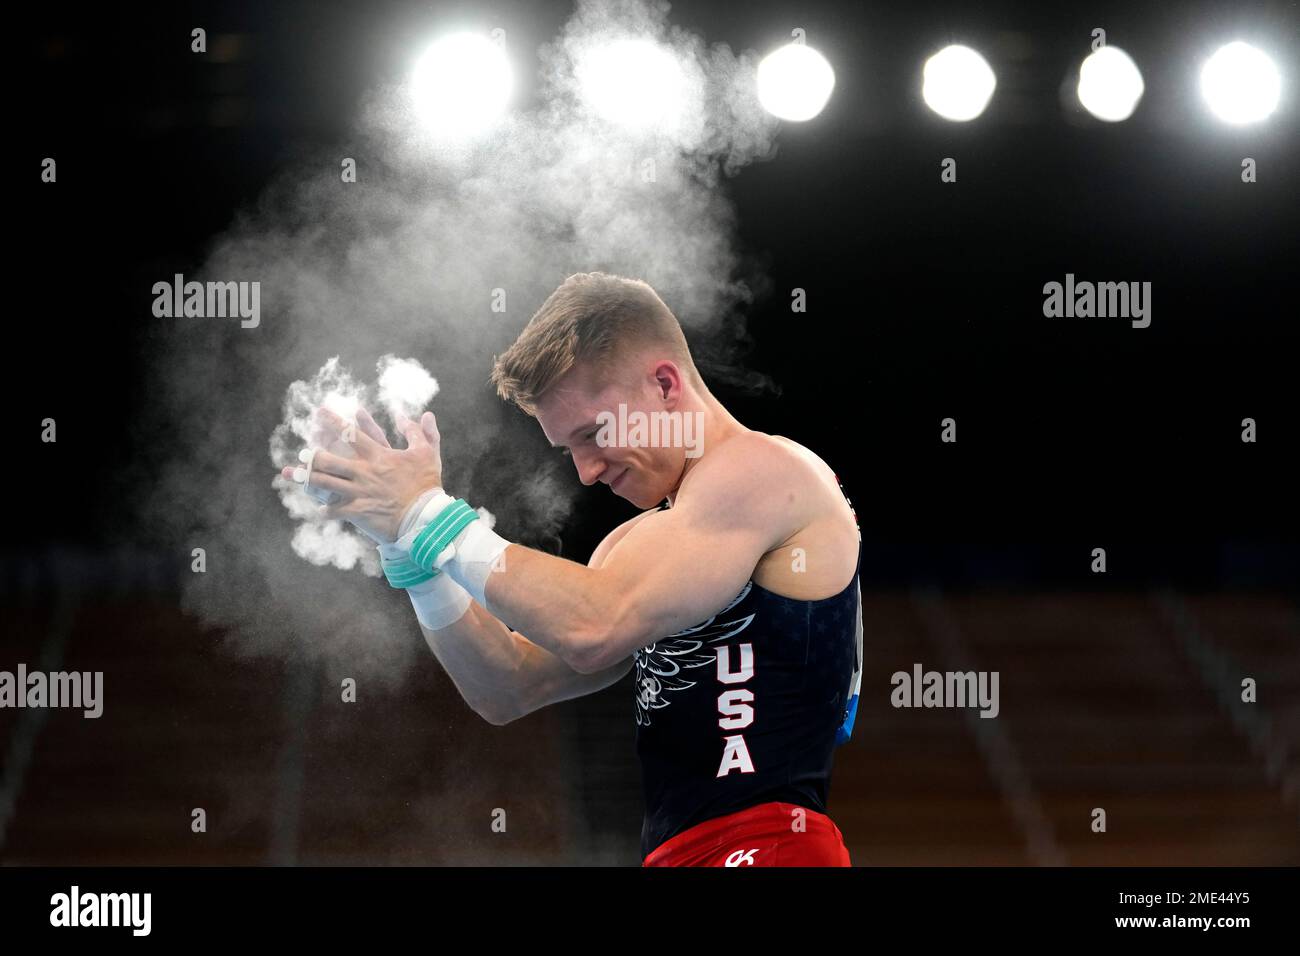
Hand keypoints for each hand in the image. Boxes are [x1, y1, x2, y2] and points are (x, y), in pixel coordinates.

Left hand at [280, 405, 443, 543]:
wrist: (425, 517)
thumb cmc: (427, 484)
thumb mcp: (427, 453)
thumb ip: (419, 432)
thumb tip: (423, 415)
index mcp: (378, 456)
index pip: (351, 434)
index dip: (333, 421)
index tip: (319, 412)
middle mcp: (363, 472)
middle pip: (329, 460)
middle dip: (312, 455)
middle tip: (302, 452)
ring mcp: (358, 492)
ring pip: (326, 483)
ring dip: (309, 479)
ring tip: (294, 475)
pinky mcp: (358, 511)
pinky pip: (335, 511)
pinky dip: (326, 511)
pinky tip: (319, 511)